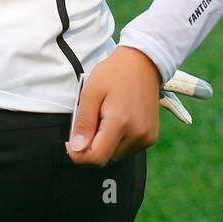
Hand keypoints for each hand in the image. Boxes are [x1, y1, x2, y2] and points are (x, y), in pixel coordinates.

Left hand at [65, 46, 161, 165]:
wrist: (142, 63)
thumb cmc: (114, 74)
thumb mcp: (90, 92)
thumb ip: (83, 123)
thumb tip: (77, 149)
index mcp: (120, 123)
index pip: (96, 158)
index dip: (79, 154)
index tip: (71, 143)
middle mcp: (137, 134)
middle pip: (106, 157)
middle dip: (92, 145)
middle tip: (93, 119)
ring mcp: (147, 137)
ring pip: (116, 155)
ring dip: (106, 143)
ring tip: (106, 116)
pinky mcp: (151, 137)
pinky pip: (128, 149)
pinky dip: (118, 140)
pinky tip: (118, 119)